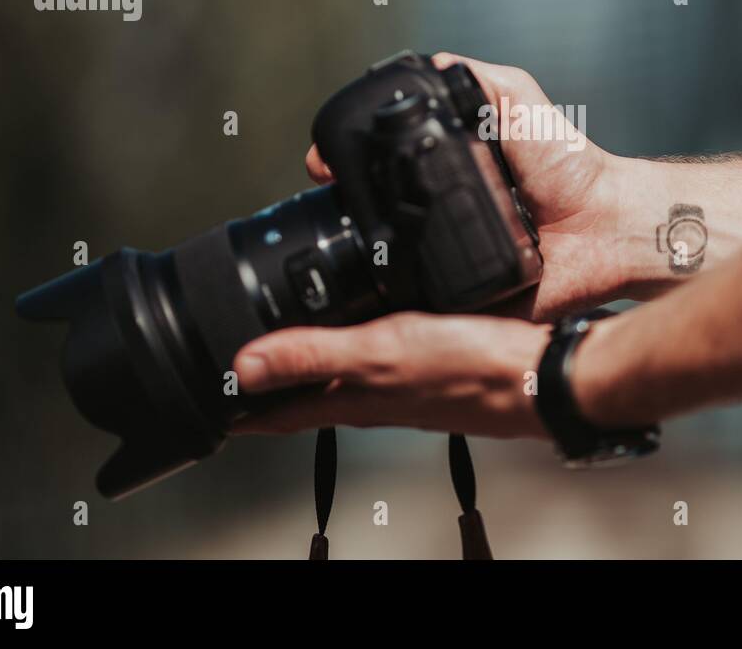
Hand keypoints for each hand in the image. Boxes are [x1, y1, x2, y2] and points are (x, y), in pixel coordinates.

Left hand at [231, 311, 550, 438]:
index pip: (278, 411)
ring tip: (284, 349)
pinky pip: (375, 362)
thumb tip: (244, 365)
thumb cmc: (470, 369)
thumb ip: (313, 356)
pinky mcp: (428, 369)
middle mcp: (372, 396)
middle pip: (304, 397)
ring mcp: (401, 385)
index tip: (205, 404)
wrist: (536, 377)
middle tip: (234, 373)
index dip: (239, 409)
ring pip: (339, 379)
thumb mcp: (380, 351)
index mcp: (353, 396)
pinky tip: (364, 329)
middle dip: (267, 386)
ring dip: (308, 367)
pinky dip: (355, 347)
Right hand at [305, 52, 626, 320]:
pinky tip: (376, 287)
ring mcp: (448, 261)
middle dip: (343, 213)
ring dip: (362, 258)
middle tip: (328, 202)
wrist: (604, 226)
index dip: (348, 168)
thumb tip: (428, 63)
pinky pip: (422, 307)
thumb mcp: (518, 101)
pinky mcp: (463, 300)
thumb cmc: (569, 164)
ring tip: (338, 243)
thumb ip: (477, 80)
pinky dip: (398, 301)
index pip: (382, 173)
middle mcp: (440, 216)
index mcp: (446, 175)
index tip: (323, 164)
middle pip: (374, 219)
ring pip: (386, 266)